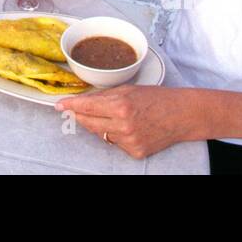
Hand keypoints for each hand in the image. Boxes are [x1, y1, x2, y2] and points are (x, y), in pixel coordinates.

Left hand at [55, 85, 195, 159]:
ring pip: (102, 134)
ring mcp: (129, 141)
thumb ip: (105, 96)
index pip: (87, 106)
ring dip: (101, 125)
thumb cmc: (157, 98)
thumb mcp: (129, 89)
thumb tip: (85, 100)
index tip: (60, 105)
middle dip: (80, 116)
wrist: (181, 115)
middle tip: (74, 111)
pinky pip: (116, 143)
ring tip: (115, 116)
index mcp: (121, 105)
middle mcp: (123, 125)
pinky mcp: (135, 152)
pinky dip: (116, 135)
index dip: (71, 106)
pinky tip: (129, 127)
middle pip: (89, 123)